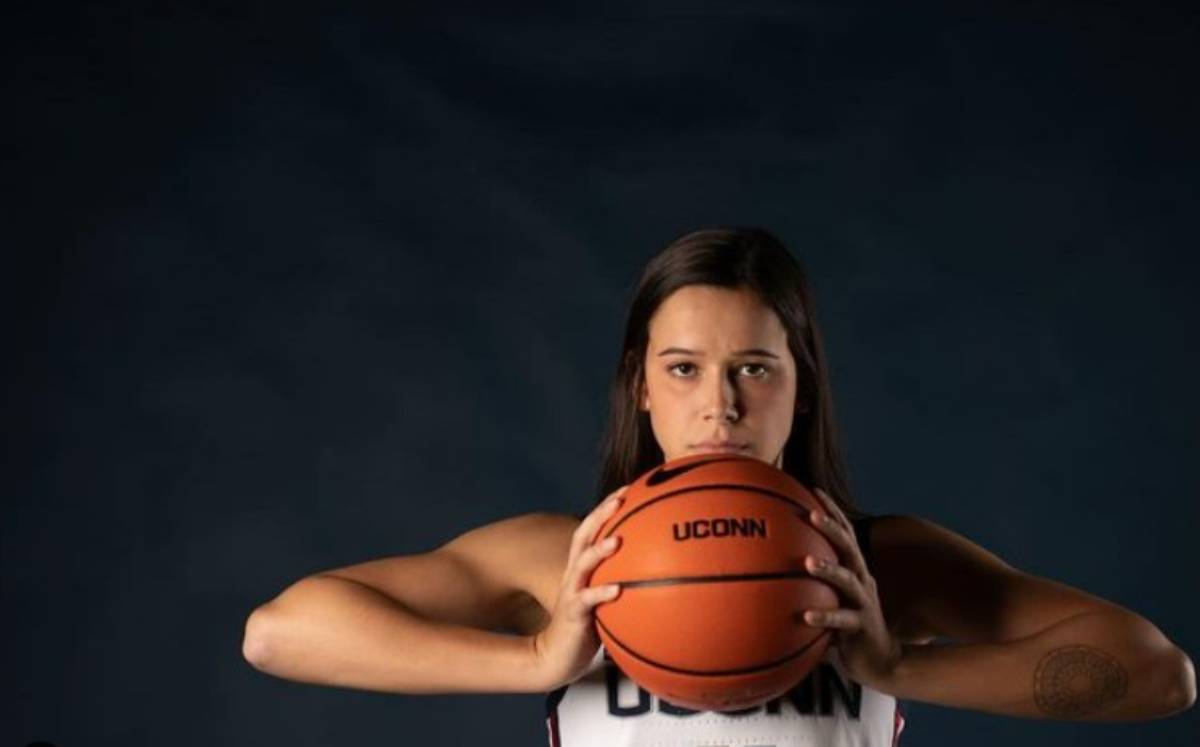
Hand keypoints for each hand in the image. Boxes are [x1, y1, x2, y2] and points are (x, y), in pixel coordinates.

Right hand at [530, 484, 627, 690]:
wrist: (557, 656)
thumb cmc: (586, 625)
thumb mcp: (604, 597)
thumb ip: (621, 579)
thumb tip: (658, 567)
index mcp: (582, 566)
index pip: (592, 527)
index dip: (607, 506)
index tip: (629, 487)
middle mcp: (575, 573)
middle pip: (584, 534)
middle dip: (601, 514)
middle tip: (620, 498)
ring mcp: (573, 591)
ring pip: (582, 563)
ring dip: (599, 550)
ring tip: (618, 540)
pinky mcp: (574, 613)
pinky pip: (587, 600)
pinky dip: (601, 593)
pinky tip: (618, 589)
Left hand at [802, 487, 900, 690]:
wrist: (880, 662)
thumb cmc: (847, 627)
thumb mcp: (830, 598)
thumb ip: (810, 582)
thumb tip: (771, 566)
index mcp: (853, 570)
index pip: (845, 533)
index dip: (832, 510)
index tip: (813, 489)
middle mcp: (862, 580)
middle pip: (849, 547)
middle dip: (831, 528)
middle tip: (811, 513)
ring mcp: (864, 602)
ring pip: (848, 580)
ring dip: (829, 570)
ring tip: (809, 563)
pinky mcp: (862, 627)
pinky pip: (842, 621)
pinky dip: (824, 617)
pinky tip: (805, 617)